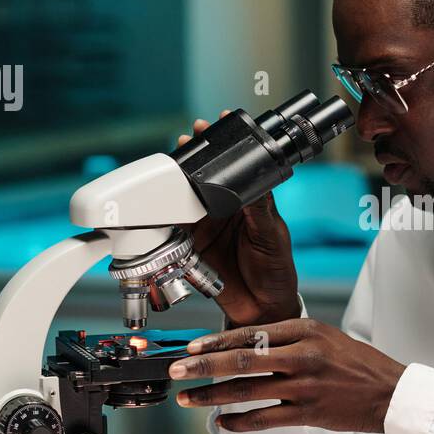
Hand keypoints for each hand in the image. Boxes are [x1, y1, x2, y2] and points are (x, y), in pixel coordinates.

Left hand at [169, 318, 406, 433]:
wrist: (390, 392)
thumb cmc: (357, 363)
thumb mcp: (324, 336)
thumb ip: (288, 338)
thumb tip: (245, 345)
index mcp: (306, 331)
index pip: (251, 334)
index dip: (216, 341)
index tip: (191, 347)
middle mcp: (303, 356)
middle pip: (242, 360)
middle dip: (203, 366)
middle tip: (176, 370)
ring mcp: (305, 386)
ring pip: (248, 390)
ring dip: (212, 396)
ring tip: (188, 399)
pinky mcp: (308, 414)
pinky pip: (264, 418)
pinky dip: (239, 421)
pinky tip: (222, 422)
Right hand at [178, 111, 299, 326]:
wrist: (262, 308)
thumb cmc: (276, 272)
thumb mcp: (271, 236)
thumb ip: (260, 209)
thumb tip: (254, 182)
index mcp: (249, 203)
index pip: (236, 168)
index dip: (226, 147)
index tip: (217, 125)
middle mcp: (225, 210)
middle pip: (204, 178)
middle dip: (194, 157)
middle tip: (186, 140)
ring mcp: (206, 226)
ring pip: (185, 198)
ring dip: (175, 182)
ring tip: (169, 164)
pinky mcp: (190, 245)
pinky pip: (172, 227)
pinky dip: (162, 215)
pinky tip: (157, 202)